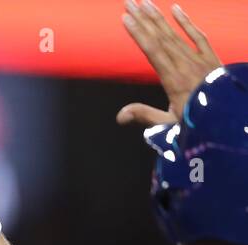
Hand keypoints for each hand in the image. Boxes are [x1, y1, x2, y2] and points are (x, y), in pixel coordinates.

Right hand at [117, 1, 219, 126]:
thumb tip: (120, 116)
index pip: (153, 50)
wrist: (231, 118)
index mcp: (173, 79)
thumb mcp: (169, 125)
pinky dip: (187, 21)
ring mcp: (199, 58)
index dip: (138, 33)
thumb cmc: (198, 123)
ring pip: (175, 33)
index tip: (125, 18)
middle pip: (161, 36)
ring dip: (159, 17)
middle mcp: (185, 64)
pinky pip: (198, 35)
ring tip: (145, 2)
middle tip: (129, 1)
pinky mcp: (211, 57)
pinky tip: (176, 9)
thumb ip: (145, 117)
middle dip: (143, 18)